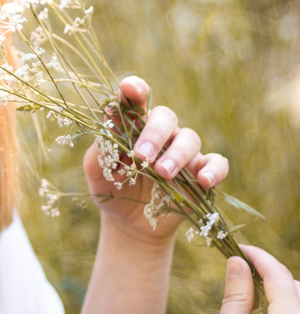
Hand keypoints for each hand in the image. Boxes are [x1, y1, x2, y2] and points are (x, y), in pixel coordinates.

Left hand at [82, 76, 228, 243]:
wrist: (130, 224)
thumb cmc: (112, 190)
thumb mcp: (97, 175)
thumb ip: (99, 154)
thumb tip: (108, 137)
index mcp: (132, 126)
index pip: (135, 101)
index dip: (134, 90)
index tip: (130, 88)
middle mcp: (160, 134)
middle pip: (165, 116)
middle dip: (154, 133)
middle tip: (142, 156)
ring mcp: (182, 152)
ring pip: (189, 138)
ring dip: (177, 154)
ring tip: (163, 173)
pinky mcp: (200, 174)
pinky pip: (216, 162)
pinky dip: (214, 168)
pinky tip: (204, 181)